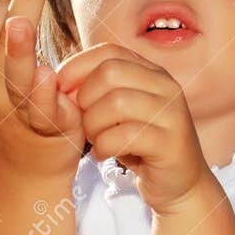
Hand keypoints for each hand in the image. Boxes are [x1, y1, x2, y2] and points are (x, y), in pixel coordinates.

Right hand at [0, 0, 85, 184]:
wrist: (24, 178)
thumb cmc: (22, 117)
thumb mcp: (8, 79)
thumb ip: (11, 45)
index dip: (1, 3)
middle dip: (19, 3)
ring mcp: (16, 115)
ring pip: (13, 81)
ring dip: (18, 52)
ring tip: (22, 22)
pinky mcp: (47, 134)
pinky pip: (42, 114)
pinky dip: (43, 95)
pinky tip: (49, 76)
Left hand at [54, 43, 210, 215]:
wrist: (178, 183)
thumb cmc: (140, 144)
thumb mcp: (117, 111)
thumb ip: (96, 91)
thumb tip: (56, 80)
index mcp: (152, 73)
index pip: (109, 52)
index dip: (77, 67)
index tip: (61, 91)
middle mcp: (166, 86)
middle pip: (110, 73)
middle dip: (85, 100)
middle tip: (84, 124)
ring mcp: (172, 113)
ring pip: (116, 102)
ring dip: (93, 125)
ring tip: (94, 140)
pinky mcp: (170, 142)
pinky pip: (125, 136)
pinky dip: (104, 146)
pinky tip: (104, 154)